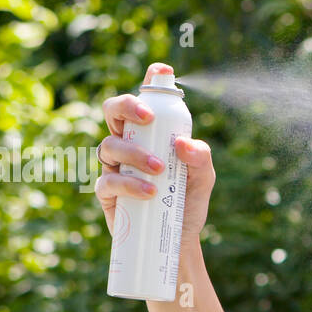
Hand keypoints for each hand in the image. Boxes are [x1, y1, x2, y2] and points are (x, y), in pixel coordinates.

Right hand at [95, 62, 215, 245]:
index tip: (162, 70)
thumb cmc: (186, 203)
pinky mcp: (107, 193)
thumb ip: (201, 157)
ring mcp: (115, 167)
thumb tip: (183, 143)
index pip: (146, 101)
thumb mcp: (203, 178)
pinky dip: (130, 184)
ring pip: (110, 145)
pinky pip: (108, 181)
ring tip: (160, 170)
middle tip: (149, 117)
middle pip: (113, 111)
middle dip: (127, 106)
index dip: (150, 80)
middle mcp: (128, 144)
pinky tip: (150, 191)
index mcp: (151, 135)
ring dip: (135, 153)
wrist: (176, 241)